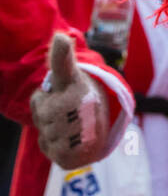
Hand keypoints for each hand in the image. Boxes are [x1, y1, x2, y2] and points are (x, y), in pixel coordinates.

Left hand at [30, 33, 112, 168]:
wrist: (99, 123)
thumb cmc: (79, 94)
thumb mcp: (68, 75)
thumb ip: (61, 58)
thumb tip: (60, 36)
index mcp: (78, 97)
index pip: (40, 103)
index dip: (42, 103)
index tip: (61, 99)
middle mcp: (81, 121)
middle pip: (41, 118)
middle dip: (46, 113)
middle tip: (63, 110)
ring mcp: (76, 143)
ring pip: (44, 133)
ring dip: (48, 129)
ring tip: (66, 123)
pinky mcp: (70, 159)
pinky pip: (47, 148)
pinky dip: (49, 144)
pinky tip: (64, 138)